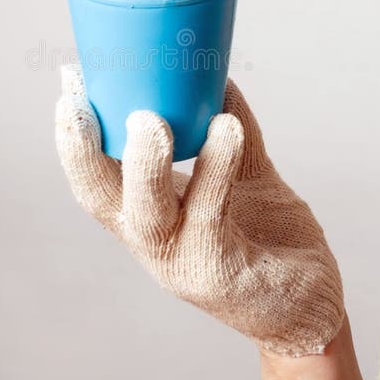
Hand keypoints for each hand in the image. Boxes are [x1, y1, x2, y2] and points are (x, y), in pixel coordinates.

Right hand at [55, 65, 343, 356]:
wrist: (310, 304)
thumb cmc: (269, 239)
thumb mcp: (247, 175)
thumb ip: (228, 132)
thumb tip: (215, 75)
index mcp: (147, 214)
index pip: (96, 175)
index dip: (76, 131)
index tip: (70, 78)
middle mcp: (154, 241)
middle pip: (99, 199)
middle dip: (82, 150)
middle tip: (79, 102)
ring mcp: (182, 262)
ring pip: (148, 215)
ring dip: (145, 167)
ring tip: (151, 120)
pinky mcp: (220, 275)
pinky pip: (212, 216)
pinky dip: (216, 170)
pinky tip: (227, 130)